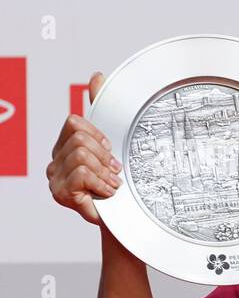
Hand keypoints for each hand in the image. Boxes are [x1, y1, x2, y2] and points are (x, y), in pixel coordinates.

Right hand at [47, 72, 120, 224]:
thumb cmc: (118, 185)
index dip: (98, 135)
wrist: (124, 220)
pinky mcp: (61, 193)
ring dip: (104, 172)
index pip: (75, 122)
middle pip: (80, 138)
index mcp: (65, 147)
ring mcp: (55, 178)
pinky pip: (82, 173)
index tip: (111, 151)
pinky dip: (101, 183)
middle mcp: (56, 161)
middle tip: (113, 172)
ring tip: (111, 185)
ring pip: (82, 155)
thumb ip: (101, 109)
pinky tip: (106, 193)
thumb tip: (96, 76)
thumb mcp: (113, 145)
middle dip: (104, 155)